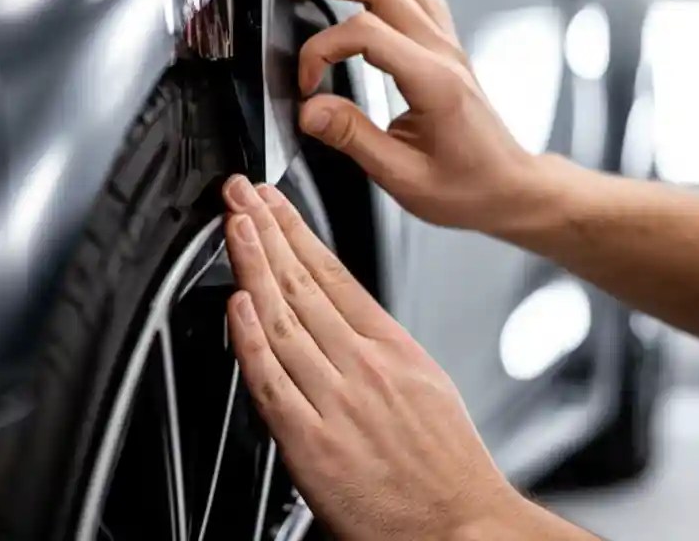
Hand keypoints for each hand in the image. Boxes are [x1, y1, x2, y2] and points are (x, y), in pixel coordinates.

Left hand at [219, 175, 519, 539]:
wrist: (465, 529)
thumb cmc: (448, 470)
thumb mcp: (427, 385)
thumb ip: (379, 351)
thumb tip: (337, 319)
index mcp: (395, 350)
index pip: (334, 274)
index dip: (297, 232)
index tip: (273, 202)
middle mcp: (365, 367)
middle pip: (305, 284)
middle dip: (267, 230)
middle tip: (241, 192)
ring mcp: (337, 402)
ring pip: (284, 319)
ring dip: (254, 265)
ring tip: (234, 225)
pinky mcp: (313, 444)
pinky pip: (272, 381)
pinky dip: (251, 339)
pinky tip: (237, 303)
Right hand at [292, 0, 552, 233]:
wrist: (510, 189)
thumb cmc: (465, 189)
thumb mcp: (402, 178)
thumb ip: (352, 138)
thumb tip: (309, 109)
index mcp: (433, 83)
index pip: (365, 35)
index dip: (321, 51)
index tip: (304, 85)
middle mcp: (444, 54)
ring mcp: (449, 45)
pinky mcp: (447, 47)